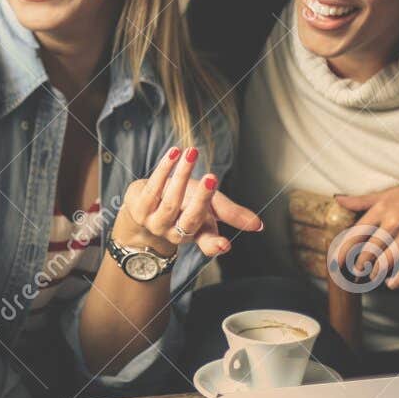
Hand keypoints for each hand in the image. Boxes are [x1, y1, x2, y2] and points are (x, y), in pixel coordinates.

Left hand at [113, 146, 263, 259]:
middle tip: (211, 178)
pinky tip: (174, 153)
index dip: (215, 244)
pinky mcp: (139, 208)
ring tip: (192, 152)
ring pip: (172, 201)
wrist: (146, 202)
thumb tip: (259, 225)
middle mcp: (175, 233)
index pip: (207, 240)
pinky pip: (153, 188)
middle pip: (191, 219)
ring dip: (182, 174)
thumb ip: (231, 214)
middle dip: (202, 199)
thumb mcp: (210, 207)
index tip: (226, 245)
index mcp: (196, 234)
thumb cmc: (184, 203)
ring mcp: (155, 222)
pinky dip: (164, 169)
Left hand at [332, 186, 398, 288]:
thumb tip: (338, 199)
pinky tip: (390, 282)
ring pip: (383, 265)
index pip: (355, 234)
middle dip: (358, 266)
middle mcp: (393, 226)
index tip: (335, 263)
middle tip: (356, 271)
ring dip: (374, 274)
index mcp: (381, 211)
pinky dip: (395, 282)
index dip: (342, 251)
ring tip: (372, 274)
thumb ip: (361, 200)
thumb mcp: (386, 194)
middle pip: (367, 253)